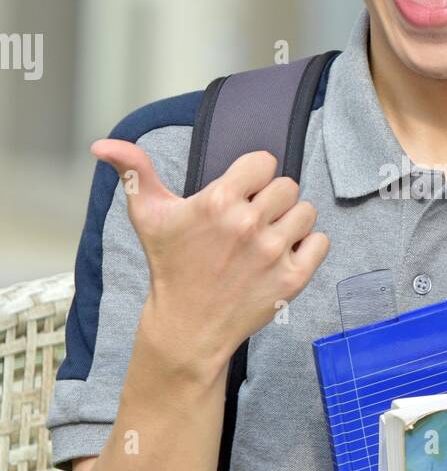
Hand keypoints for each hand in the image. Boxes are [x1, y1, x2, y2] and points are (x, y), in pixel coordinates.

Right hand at [91, 139, 328, 368]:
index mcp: (219, 201)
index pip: (264, 162)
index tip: (240, 194)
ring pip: (306, 212)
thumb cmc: (169, 266)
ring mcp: (273, 253)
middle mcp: (249, 224)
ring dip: (291, 222)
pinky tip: (283, 255)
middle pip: (288, 186)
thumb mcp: (147, 215)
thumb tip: (102, 144)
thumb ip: (133, 171)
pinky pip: (322, 242)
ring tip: (266, 239)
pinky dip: (309, 247)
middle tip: (251, 222)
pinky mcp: (292, 279)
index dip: (253, 176)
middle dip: (271, 200)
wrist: (187, 326)